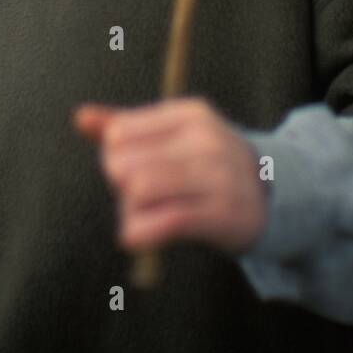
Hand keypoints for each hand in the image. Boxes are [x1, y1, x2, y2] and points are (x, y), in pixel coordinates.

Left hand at [72, 96, 267, 256]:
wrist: (272, 196)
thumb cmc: (208, 165)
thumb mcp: (174, 137)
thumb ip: (126, 126)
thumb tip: (79, 117)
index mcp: (189, 114)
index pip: (119, 134)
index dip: (112, 157)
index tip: (132, 170)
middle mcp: (205, 139)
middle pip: (124, 163)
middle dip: (120, 187)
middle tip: (137, 199)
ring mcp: (218, 175)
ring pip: (140, 191)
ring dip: (129, 213)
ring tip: (141, 218)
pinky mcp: (223, 214)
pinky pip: (165, 222)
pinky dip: (140, 233)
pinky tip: (136, 238)